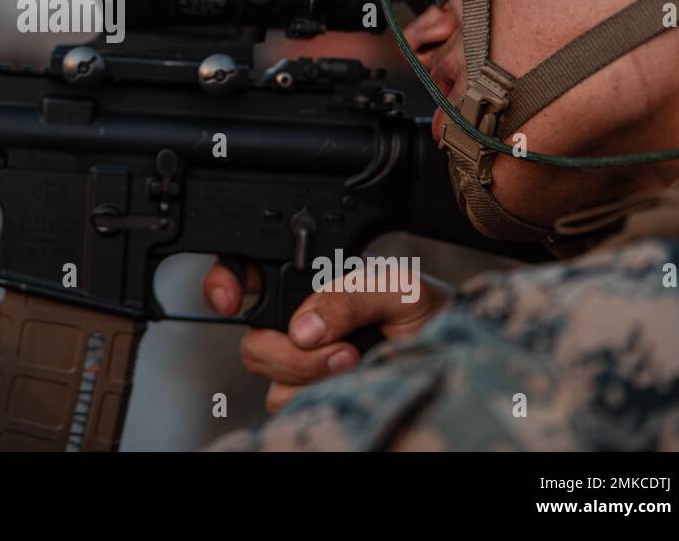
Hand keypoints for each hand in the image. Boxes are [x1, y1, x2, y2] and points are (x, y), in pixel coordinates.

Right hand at [203, 260, 449, 413]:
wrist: (455, 357)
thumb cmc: (428, 312)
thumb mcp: (396, 287)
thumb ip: (348, 295)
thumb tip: (302, 328)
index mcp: (306, 282)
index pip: (244, 275)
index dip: (223, 283)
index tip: (228, 299)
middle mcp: (295, 322)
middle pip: (253, 338)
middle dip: (288, 349)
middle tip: (340, 349)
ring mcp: (301, 364)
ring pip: (268, 375)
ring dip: (309, 374)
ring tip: (357, 363)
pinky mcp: (310, 397)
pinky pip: (287, 403)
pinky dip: (316, 396)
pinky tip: (351, 384)